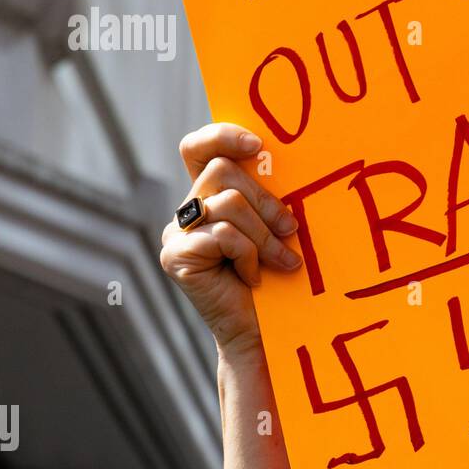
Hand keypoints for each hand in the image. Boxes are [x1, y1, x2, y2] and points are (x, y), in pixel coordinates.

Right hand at [159, 122, 301, 362]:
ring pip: (227, 203)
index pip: (199, 148)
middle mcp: (188, 209)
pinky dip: (248, 256)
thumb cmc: (279, 277)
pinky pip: (222, 235)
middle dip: (266, 201)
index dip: (223, 136)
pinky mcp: (176, 257)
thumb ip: (270, 195)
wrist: (266, 331)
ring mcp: (177, 233)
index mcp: (209, 194)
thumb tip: (291, 160)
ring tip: (282, 261)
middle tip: (291, 229)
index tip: (257, 145)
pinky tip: (253, 278)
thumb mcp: (277, 226)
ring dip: (264, 235)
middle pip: (222, 171)